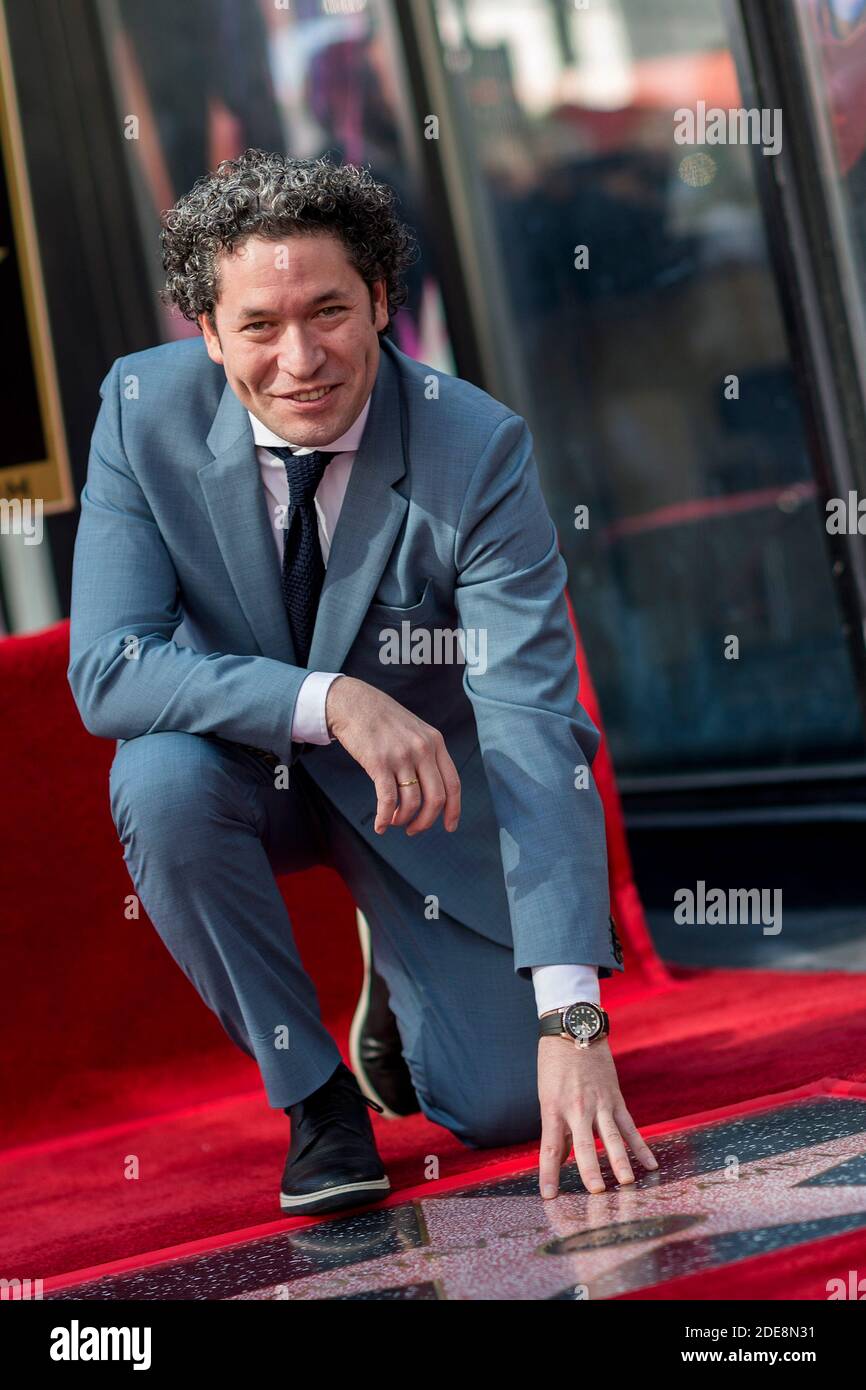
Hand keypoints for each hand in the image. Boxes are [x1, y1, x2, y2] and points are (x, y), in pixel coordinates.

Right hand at [325, 675, 460, 835]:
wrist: (352, 702)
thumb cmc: (382, 719)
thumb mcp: (415, 730)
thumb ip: (427, 753)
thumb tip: (432, 788)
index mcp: (435, 742)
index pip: (453, 784)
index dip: (453, 810)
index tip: (449, 826)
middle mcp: (422, 749)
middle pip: (436, 798)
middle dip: (426, 821)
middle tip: (414, 830)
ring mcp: (401, 756)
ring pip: (412, 802)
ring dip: (403, 819)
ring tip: (393, 821)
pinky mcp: (379, 762)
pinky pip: (387, 799)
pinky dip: (384, 818)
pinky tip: (380, 826)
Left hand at [537, 1034, 657, 1197]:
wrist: (574, 1030)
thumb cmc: (554, 1065)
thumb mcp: (547, 1096)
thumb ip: (556, 1130)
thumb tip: (561, 1160)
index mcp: (554, 1108)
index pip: (550, 1148)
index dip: (549, 1174)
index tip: (548, 1196)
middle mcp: (577, 1108)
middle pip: (583, 1145)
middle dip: (589, 1169)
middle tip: (596, 1192)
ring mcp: (599, 1103)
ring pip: (611, 1137)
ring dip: (619, 1161)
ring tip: (626, 1183)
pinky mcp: (615, 1099)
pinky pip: (629, 1127)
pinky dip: (640, 1146)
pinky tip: (651, 1165)